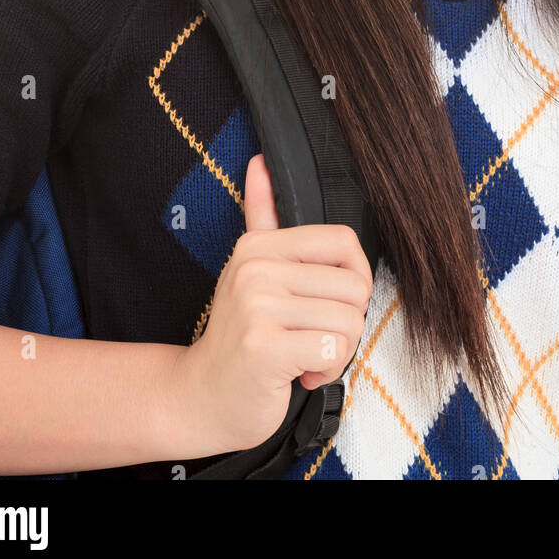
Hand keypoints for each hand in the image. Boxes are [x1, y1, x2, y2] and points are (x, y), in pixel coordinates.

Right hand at [172, 153, 372, 455]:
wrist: (202, 397)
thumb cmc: (241, 336)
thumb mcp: (250, 271)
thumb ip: (261, 216)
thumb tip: (260, 161)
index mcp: (259, 246)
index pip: (344, 242)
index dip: (354, 279)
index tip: (327, 303)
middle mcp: (256, 269)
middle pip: (356, 286)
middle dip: (346, 324)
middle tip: (311, 338)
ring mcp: (257, 307)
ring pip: (350, 322)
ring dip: (338, 352)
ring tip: (303, 357)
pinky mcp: (266, 348)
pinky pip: (334, 349)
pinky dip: (328, 370)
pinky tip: (298, 374)